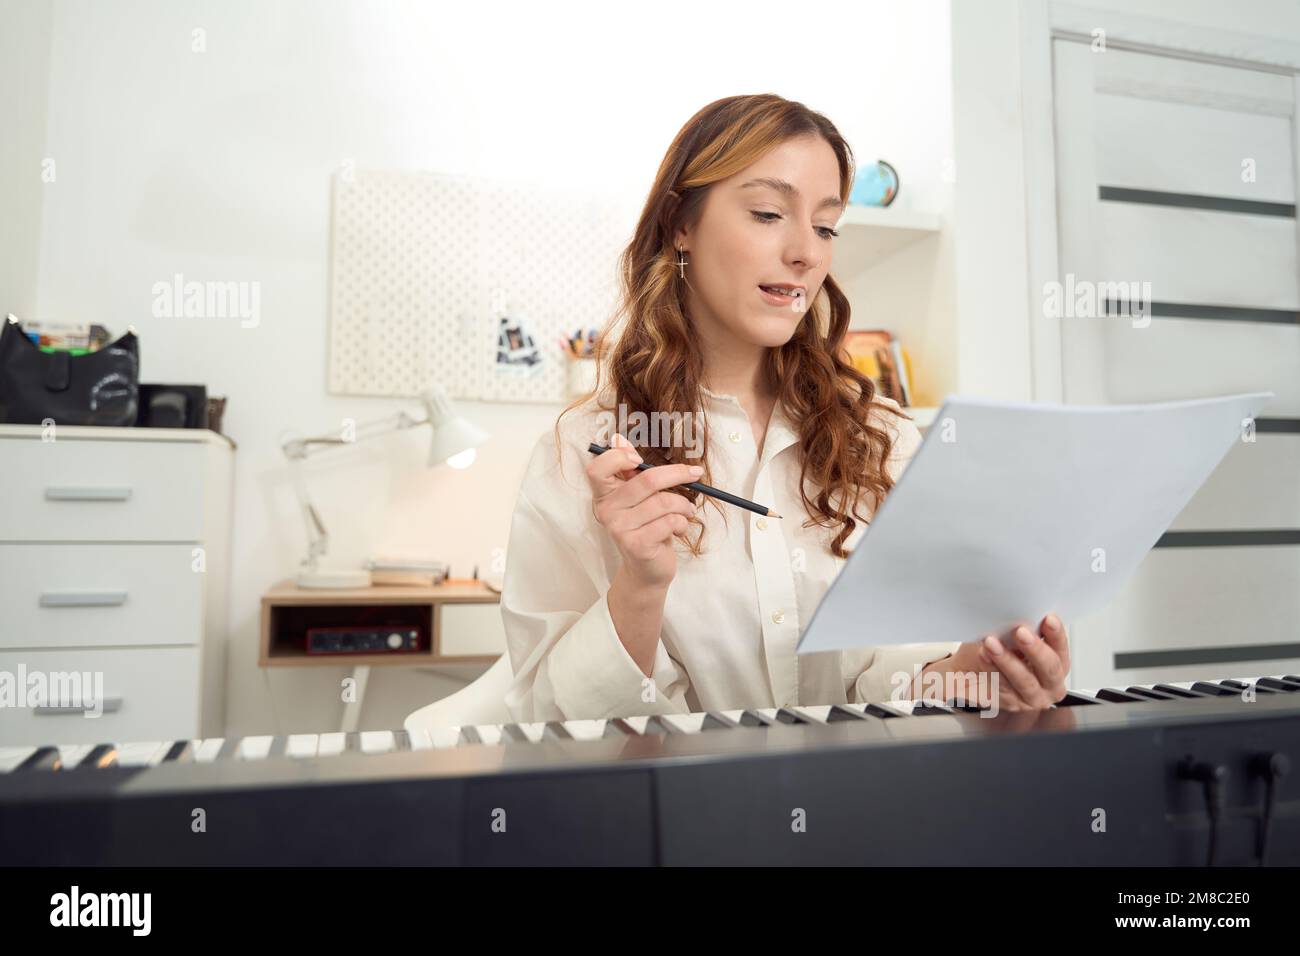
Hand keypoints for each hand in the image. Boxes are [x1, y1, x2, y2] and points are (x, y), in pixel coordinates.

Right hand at [585, 433, 700, 590]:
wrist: (646, 569)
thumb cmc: (645, 527)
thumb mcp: (637, 498)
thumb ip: (630, 470)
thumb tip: (618, 439)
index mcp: (604, 494)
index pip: (597, 468)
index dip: (616, 458)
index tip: (637, 459)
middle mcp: (606, 511)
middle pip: (647, 480)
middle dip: (678, 474)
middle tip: (696, 474)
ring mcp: (620, 529)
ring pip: (664, 502)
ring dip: (684, 505)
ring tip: (687, 511)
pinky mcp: (637, 545)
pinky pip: (670, 522)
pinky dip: (682, 523)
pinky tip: (678, 529)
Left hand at [915, 613, 1070, 711]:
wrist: (970, 671)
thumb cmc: (999, 650)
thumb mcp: (1014, 636)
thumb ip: (1026, 629)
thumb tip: (1024, 610)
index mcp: (1058, 664)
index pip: (1062, 649)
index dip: (1056, 635)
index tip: (1048, 619)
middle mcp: (1049, 685)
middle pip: (1049, 669)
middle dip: (1035, 649)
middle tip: (1021, 632)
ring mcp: (1030, 697)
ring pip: (1024, 681)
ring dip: (1007, 660)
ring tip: (992, 643)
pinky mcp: (1009, 704)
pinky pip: (1001, 688)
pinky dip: (991, 669)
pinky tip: (983, 655)